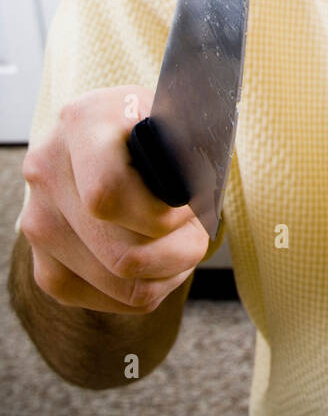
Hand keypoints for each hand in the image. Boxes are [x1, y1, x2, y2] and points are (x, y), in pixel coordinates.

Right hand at [19, 85, 208, 314]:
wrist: (111, 135)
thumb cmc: (156, 127)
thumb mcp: (177, 115)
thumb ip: (190, 144)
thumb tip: (199, 190)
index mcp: (82, 123)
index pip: (108, 196)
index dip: (163, 214)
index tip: (191, 205)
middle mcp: (47, 172)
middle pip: (121, 254)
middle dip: (180, 250)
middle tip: (201, 232)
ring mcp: (39, 222)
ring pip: (120, 284)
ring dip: (169, 272)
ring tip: (185, 244)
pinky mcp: (46, 264)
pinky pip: (108, 300)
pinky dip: (148, 289)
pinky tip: (162, 260)